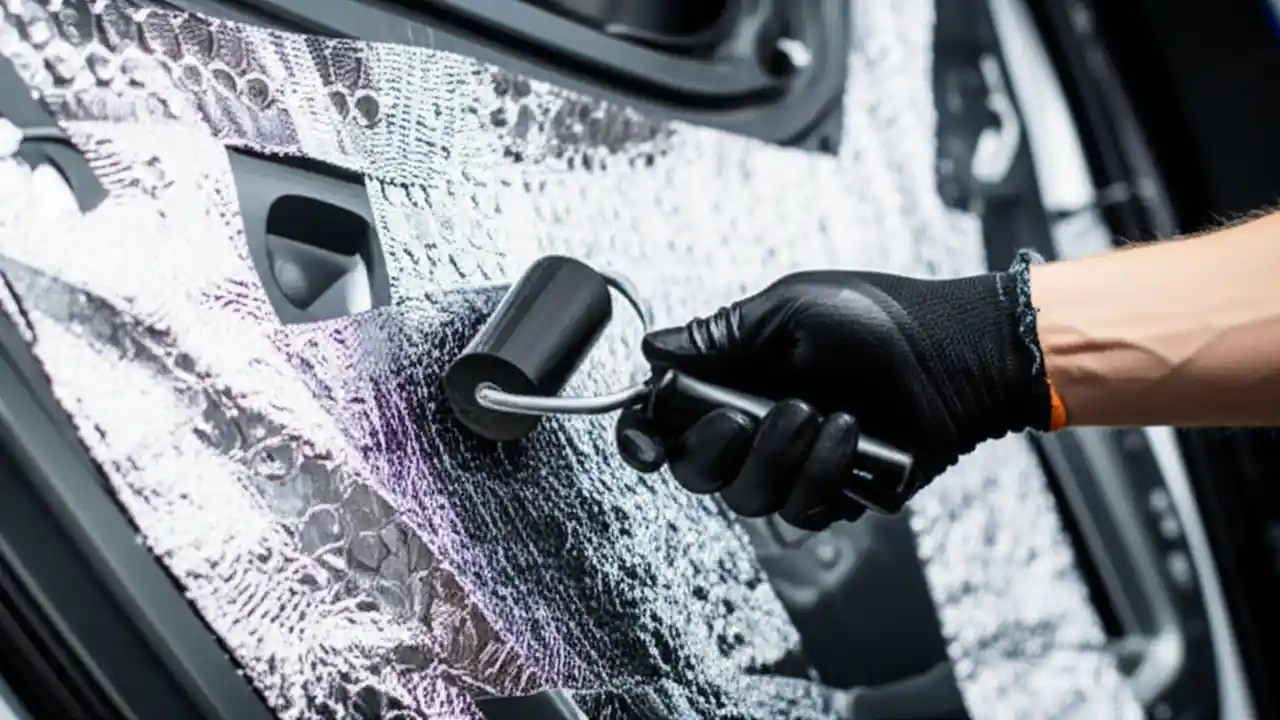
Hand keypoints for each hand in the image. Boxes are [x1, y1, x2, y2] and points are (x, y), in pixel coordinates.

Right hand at [618, 266, 1050, 529]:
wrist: (954, 352)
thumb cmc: (877, 320)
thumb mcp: (790, 310)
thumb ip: (719, 335)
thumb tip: (654, 349)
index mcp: (732, 380)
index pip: (665, 420)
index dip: (643, 437)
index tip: (647, 444)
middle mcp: (754, 427)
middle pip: (695, 470)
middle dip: (711, 448)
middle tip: (741, 417)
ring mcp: (793, 465)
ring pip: (746, 497)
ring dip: (777, 456)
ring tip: (821, 412)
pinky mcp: (834, 494)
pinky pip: (803, 511)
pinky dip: (823, 472)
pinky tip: (850, 433)